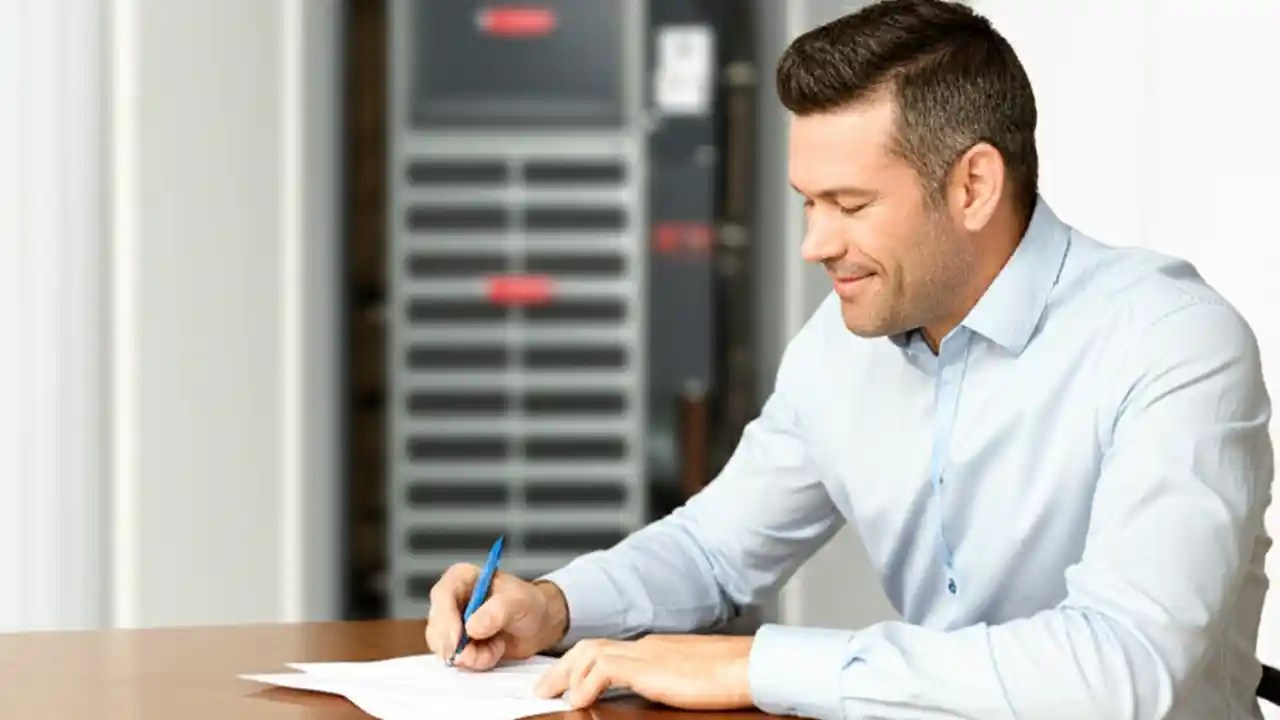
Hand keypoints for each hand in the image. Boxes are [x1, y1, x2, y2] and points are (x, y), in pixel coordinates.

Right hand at [423, 564, 568, 670]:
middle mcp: (451, 600)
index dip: (445, 619)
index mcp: (462, 578)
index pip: (442, 595)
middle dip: (457, 645)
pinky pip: (456, 660)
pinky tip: (493, 651)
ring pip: (444, 647)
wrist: (538, 624)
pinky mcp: (457, 644)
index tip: (457, 639)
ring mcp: (452, 624)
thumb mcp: (518, 602)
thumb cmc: (528, 603)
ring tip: (496, 646)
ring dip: (471, 655)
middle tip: (478, 652)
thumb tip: (472, 627)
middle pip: (436, 625)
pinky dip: (476, 661)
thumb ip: (497, 611)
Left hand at [533, 635, 753, 709]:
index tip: (563, 681)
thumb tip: (654, 694)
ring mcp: (648, 653)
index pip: (607, 649)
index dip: (580, 663)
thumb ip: (667, 682)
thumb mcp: (689, 680)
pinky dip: (586, 682)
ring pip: (591, 652)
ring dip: (566, 672)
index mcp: (655, 649)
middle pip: (591, 647)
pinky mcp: (652, 667)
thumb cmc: (731, 676)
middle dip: (563, 666)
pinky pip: (607, 669)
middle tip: (542, 688)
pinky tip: (577, 699)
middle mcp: (647, 646)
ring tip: (549, 694)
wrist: (751, 665)